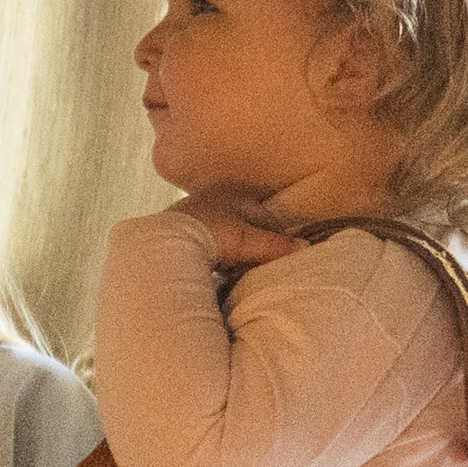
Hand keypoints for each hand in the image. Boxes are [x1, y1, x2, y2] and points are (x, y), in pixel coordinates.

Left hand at [187, 200, 309, 272]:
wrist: (162, 243)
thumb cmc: (209, 234)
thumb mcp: (247, 241)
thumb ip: (276, 245)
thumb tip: (305, 248)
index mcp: (234, 194)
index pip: (267, 218)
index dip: (278, 240)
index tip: (284, 259)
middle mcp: (214, 198)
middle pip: (246, 227)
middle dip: (256, 246)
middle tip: (262, 267)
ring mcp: (195, 213)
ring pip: (227, 236)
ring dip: (235, 252)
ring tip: (239, 272)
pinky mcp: (179, 232)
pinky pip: (207, 244)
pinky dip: (216, 256)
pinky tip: (216, 271)